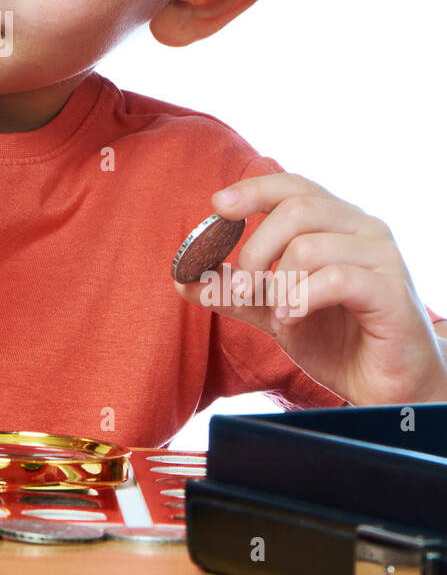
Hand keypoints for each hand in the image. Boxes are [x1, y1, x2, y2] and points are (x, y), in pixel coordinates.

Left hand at [172, 172, 446, 405]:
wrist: (388, 388)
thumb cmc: (338, 340)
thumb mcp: (275, 311)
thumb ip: (235, 292)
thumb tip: (182, 281)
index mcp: (337, 223)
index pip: (293, 186)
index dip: (253, 190)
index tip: (217, 206)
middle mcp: (363, 229)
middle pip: (296, 209)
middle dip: (255, 248)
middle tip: (242, 286)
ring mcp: (381, 257)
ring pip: (310, 245)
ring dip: (276, 282)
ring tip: (275, 312)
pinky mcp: (392, 292)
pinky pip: (336, 279)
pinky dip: (301, 299)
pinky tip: (292, 319)